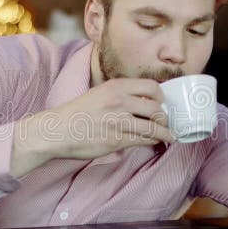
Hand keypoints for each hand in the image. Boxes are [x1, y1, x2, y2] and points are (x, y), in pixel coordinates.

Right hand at [11, 79, 173, 175]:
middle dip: (165, 118)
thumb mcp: (100, 93)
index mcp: (116, 87)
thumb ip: (121, 94)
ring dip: (164, 133)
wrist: (57, 131)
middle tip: (166, 122)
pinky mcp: (116, 140)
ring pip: (153, 128)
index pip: (152, 87)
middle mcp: (119, 102)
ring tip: (169, 136)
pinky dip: (152, 141)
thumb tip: (145, 101)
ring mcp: (118, 122)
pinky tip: (155, 142)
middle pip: (156, 109)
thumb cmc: (78, 113)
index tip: (163, 103)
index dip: (161, 96)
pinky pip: (142, 140)